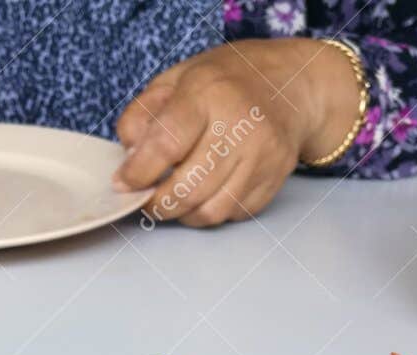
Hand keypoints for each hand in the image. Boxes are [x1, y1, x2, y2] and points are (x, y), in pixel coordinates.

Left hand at [113, 39, 362, 227]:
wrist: (292, 85)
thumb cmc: (226, 82)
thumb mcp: (177, 79)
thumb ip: (144, 114)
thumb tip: (129, 159)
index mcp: (209, 93)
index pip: (167, 144)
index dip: (139, 173)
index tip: (124, 183)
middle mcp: (240, 125)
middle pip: (188, 188)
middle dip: (157, 204)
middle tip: (146, 200)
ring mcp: (262, 156)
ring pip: (210, 211)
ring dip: (182, 214)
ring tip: (173, 200)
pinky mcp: (274, 179)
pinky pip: (231, 214)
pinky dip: (210, 212)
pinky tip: (205, 194)